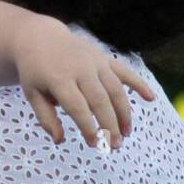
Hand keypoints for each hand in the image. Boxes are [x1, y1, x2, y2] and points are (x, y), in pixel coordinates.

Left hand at [13, 15, 155, 147]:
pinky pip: (124, 71)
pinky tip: (150, 99)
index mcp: (58, 78)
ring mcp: (94, 62)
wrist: (40, 38)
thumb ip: (45, 117)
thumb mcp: (32, 94)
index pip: (78, 107)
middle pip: (100, 100)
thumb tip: (60, 141)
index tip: (95, 144)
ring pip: (115, 89)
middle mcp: (80, 68)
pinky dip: (139, 84)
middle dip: (110, 125)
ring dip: (124, 113)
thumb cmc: (35, 72)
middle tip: (115, 146)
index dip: (88, 127)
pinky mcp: (104, 58)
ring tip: (126, 133)